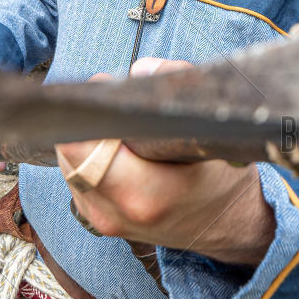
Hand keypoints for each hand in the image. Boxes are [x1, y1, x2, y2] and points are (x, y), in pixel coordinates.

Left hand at [56, 60, 276, 266]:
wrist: (229, 229)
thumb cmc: (225, 181)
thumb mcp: (214, 131)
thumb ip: (178, 87)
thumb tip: (141, 70)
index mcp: (143, 194)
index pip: (80, 144)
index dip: (91, 110)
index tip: (109, 90)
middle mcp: (116, 213)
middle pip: (71, 150)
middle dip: (91, 122)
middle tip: (119, 106)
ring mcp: (104, 222)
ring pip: (69, 164)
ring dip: (88, 140)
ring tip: (122, 131)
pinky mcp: (99, 221)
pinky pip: (77, 178)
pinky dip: (91, 159)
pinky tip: (118, 152)